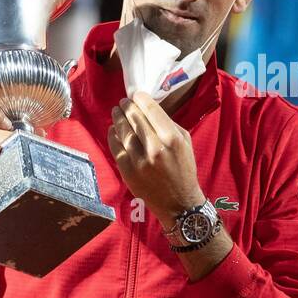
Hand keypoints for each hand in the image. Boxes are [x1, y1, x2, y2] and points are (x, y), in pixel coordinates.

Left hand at [107, 91, 203, 224]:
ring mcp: (139, 161)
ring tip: (116, 112)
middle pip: (134, 118)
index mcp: (171, 139)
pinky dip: (113, 136)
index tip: (135, 94)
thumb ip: (168, 124)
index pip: (151, 110)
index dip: (140, 99)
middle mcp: (154, 148)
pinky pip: (116, 148)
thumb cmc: (184, 169)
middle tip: (123, 102)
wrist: (178, 203)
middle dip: (127, 107)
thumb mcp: (185, 142)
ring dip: (117, 118)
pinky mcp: (127, 171)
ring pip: (123, 132)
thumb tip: (148, 108)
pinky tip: (113, 129)